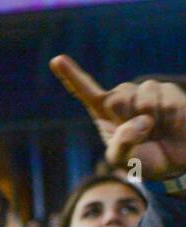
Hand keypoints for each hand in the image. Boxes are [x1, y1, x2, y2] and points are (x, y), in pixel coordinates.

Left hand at [51, 55, 185, 180]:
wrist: (175, 161)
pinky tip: (171, 123)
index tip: (57, 60)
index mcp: (104, 114)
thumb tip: (140, 122)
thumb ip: (122, 145)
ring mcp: (146, 92)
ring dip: (150, 117)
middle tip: (139, 136)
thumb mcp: (123, 161)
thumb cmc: (145, 161)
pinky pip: (166, 99)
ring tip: (155, 130)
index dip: (72, 76)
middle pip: (115, 98)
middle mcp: (123, 99)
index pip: (86, 92)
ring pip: (143, 95)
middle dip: (126, 120)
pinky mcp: (168, 91)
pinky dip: (168, 115)